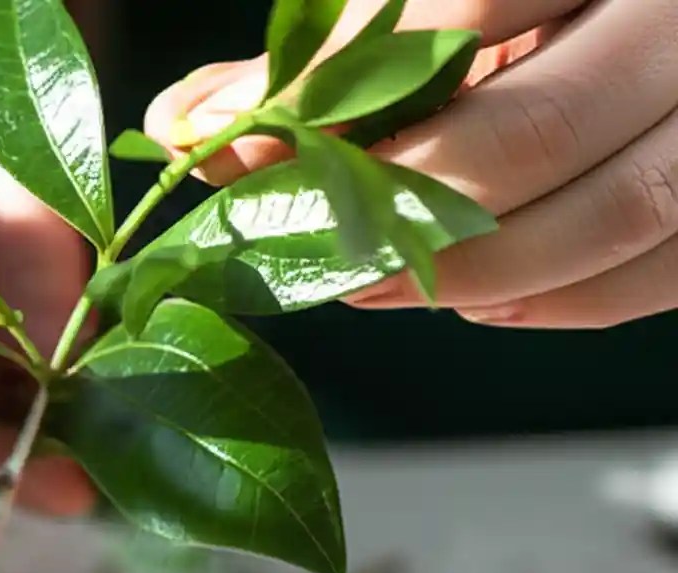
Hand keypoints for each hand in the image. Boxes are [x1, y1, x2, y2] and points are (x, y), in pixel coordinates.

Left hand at [144, 0, 677, 328]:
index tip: (232, 141)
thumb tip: (186, 121)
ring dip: (467, 269)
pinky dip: (561, 299)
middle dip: (393, 202)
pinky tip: (478, 298)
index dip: (336, 93)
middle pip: (537, 130)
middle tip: (297, 237)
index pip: (456, 10)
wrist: (665, 22)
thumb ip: (334, 52)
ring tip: (366, 281)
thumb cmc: (540, 5)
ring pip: (616, 213)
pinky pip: (665, 269)